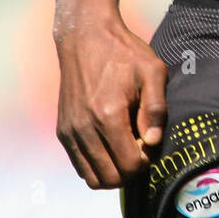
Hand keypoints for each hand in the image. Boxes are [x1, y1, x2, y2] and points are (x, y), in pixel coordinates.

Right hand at [53, 11, 167, 186]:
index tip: (149, 142)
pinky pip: (81, 167)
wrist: (85, 38)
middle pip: (112, 178)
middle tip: (139, 149)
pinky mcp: (62, 131)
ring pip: (93, 179)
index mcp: (108, 115)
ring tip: (125, 149)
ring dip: (114, 172)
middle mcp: (84, 128)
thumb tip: (153, 142)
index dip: (146, 161)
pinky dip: (97, 166)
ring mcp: (70, 131)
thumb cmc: (124, 54)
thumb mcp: (152, 72)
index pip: (130, 165)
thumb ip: (156, 109)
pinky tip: (110, 146)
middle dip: (131, 171)